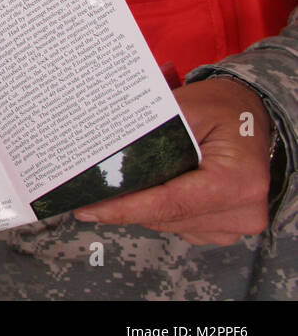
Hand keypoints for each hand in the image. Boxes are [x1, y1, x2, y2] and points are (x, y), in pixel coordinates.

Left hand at [73, 78, 273, 244]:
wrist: (248, 112)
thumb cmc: (219, 107)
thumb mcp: (185, 108)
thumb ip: (149, 135)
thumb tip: (103, 157)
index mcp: (237, 181)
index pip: (170, 204)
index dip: (125, 209)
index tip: (88, 209)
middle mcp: (243, 210)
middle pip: (166, 217)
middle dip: (128, 203)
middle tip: (95, 187)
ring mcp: (237, 223)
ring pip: (169, 224)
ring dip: (147, 204)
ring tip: (138, 175)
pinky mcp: (227, 228)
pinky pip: (181, 225)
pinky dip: (164, 208)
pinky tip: (163, 183)